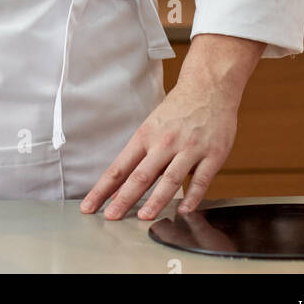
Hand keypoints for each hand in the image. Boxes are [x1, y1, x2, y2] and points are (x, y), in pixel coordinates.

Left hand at [80, 74, 238, 219]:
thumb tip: (121, 186)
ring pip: (170, 178)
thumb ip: (142, 157)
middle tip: (111, 217)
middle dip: (124, 198)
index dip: (103, 189)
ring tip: (144, 217)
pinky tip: (184, 210)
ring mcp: (190, 148)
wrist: (209, 86)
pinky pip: (201, 179)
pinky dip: (193, 196)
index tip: (90, 205)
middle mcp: (165, 142)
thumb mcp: (153, 126)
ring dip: (156, 200)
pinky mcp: (213, 154)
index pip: (120, 167)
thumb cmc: (178, 108)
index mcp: (146, 136)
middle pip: (141, 175)